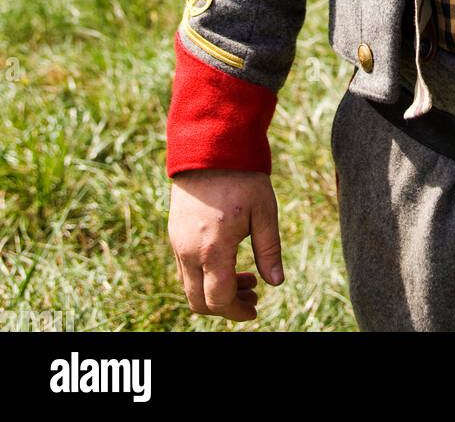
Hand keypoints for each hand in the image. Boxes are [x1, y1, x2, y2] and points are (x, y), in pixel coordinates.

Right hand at [169, 169, 283, 321]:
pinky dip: (204, 275)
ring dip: (215, 290)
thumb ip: (269, 250)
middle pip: (199, 301)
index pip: (219, 299)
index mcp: (213, 249)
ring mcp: (178, 242)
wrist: (209, 147)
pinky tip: (228, 260)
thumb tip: (276, 282)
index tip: (255, 309)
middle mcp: (189, 251)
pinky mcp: (174, 233)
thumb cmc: (241, 177)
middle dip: (225, 306)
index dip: (237, 311)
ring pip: (190, 286)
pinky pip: (185, 268)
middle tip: (252, 296)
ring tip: (247, 276)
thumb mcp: (264, 211)